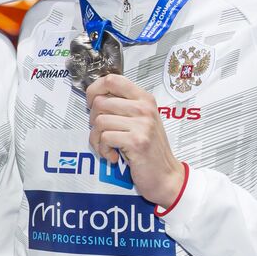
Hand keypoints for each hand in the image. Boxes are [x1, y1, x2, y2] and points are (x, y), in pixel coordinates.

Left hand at [86, 75, 183, 207]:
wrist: (165, 176)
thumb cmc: (149, 149)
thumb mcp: (140, 121)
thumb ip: (122, 107)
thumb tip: (94, 96)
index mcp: (144, 99)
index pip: (112, 79)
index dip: (94, 89)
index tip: (91, 103)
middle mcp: (144, 108)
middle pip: (99, 102)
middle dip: (92, 121)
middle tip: (102, 134)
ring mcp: (142, 124)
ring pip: (99, 121)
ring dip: (96, 139)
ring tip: (107, 147)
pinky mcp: (137, 141)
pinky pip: (104, 138)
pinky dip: (103, 150)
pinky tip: (114, 156)